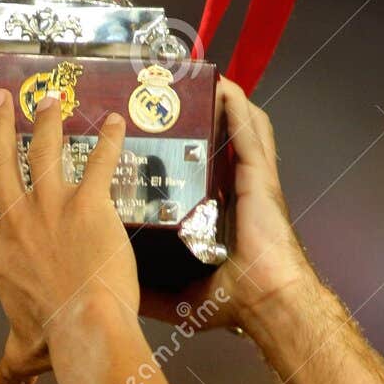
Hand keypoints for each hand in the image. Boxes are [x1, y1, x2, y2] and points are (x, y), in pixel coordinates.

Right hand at [0, 90, 136, 383]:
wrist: (86, 327)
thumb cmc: (53, 340)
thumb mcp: (24, 353)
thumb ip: (12, 369)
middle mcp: (15, 221)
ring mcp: (50, 207)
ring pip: (45, 150)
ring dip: (47, 120)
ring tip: (50, 97)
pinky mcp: (88, 204)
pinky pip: (99, 163)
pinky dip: (110, 141)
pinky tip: (117, 122)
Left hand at [140, 79, 315, 331]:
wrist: (267, 304)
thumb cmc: (234, 301)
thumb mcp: (178, 296)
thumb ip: (148, 290)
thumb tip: (116, 293)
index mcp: (214, 212)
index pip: (196, 170)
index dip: (180, 148)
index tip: (149, 134)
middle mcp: (231, 190)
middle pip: (213, 141)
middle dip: (194, 116)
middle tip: (163, 96)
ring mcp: (248, 180)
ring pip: (235, 128)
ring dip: (218, 103)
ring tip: (192, 79)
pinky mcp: (259, 176)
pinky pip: (250, 132)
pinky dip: (237, 107)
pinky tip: (223, 87)